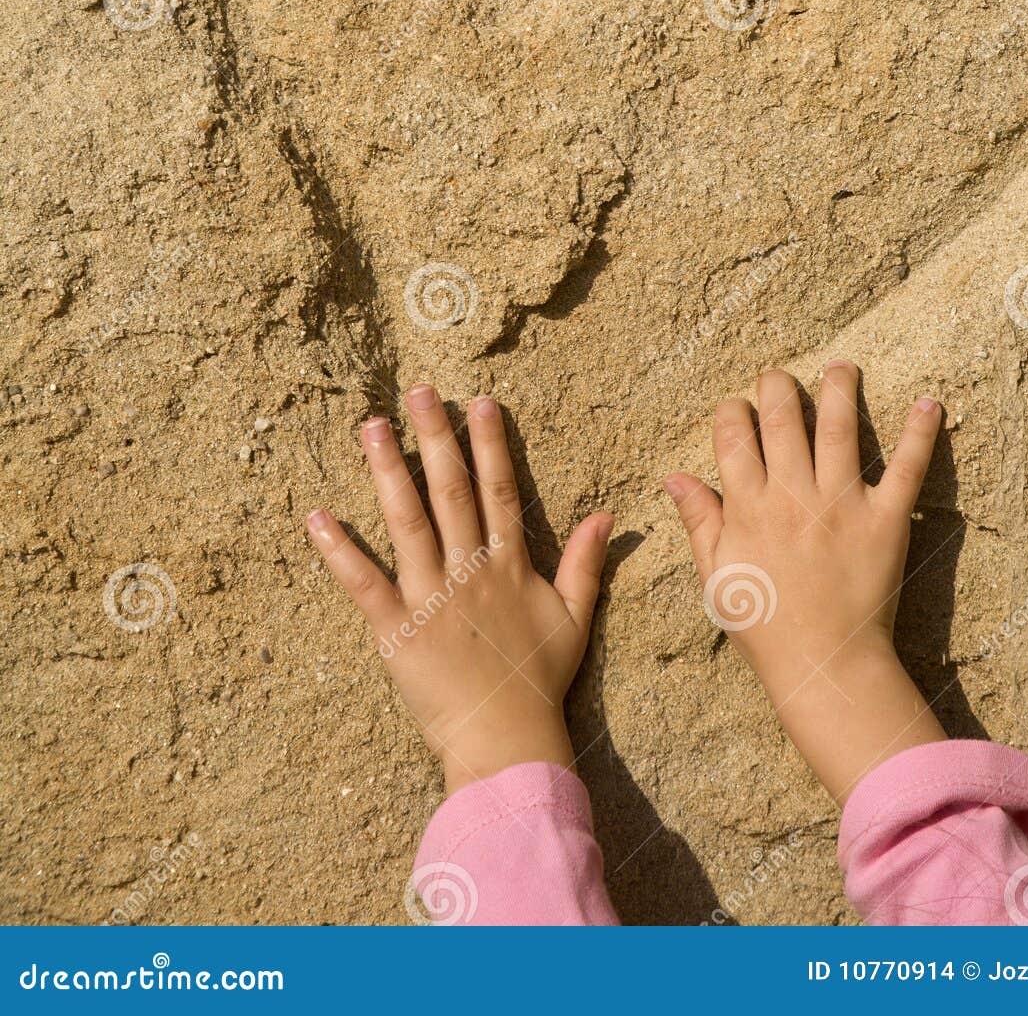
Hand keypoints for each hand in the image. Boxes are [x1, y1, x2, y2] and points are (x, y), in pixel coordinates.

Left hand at [307, 384, 612, 794]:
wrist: (507, 741)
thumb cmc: (539, 683)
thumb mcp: (574, 618)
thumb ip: (586, 563)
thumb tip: (607, 514)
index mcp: (508, 566)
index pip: (499, 491)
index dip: (490, 444)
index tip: (480, 401)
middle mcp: (469, 570)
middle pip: (450, 490)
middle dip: (436, 436)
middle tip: (419, 391)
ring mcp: (431, 597)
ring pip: (407, 520)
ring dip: (387, 470)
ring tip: (371, 425)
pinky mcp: (396, 630)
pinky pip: (363, 583)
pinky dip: (338, 550)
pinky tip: (317, 516)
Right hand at [664, 362, 945, 803]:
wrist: (826, 666)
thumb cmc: (766, 627)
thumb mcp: (718, 577)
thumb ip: (700, 522)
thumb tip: (674, 477)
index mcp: (750, 507)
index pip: (735, 436)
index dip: (734, 412)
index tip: (738, 407)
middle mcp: (794, 495)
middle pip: (784, 418)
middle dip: (778, 386)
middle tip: (780, 376)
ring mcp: (842, 504)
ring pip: (838, 428)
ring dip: (839, 389)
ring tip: (843, 367)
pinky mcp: (886, 520)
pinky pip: (906, 469)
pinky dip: (919, 435)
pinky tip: (928, 404)